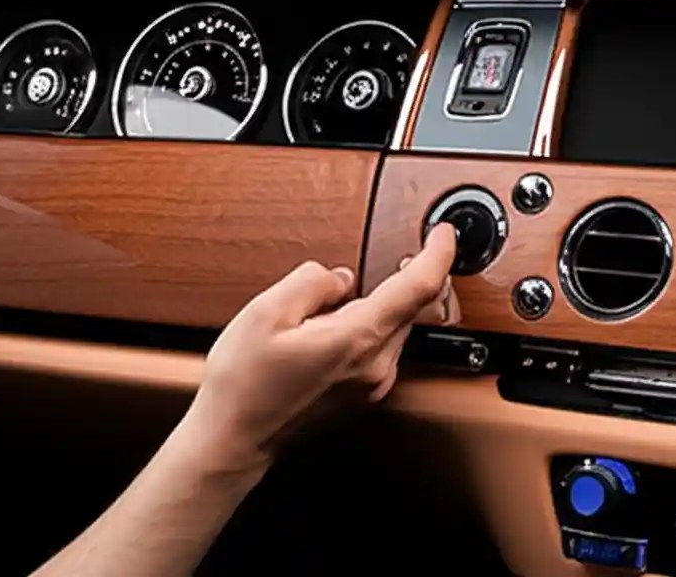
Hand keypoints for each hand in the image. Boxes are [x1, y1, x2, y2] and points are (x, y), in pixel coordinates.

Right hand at [180, 226, 459, 470]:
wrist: (232, 441)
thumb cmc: (242, 386)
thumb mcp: (266, 312)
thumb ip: (312, 282)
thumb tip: (341, 277)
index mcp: (357, 340)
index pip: (420, 287)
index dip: (438, 254)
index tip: (442, 235)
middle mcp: (375, 367)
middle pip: (413, 309)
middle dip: (408, 277)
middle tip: (396, 254)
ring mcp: (372, 387)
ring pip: (396, 329)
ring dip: (383, 305)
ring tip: (337, 302)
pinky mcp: (363, 398)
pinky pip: (381, 351)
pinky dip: (370, 329)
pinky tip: (333, 330)